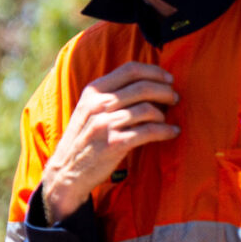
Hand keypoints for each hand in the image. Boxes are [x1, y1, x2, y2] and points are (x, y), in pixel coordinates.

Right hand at [41, 62, 179, 218]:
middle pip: (142, 87)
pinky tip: (172, 132)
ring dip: (164, 114)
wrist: (66, 172)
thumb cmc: (83, 140)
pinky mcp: (115, 143)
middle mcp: (99, 104)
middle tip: (174, 98)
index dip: (154, 72)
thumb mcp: (88, 110)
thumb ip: (110, 95)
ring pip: (148, 109)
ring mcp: (106, 124)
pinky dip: (166, 131)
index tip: (168, 78)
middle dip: (165, 91)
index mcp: (93, 91)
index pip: (130, 70)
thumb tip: (146, 84)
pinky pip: (149, 131)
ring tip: (167, 120)